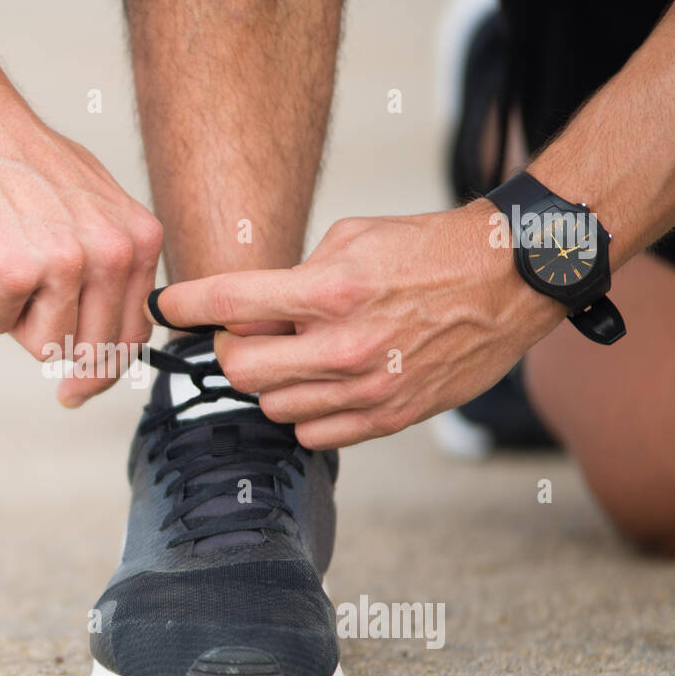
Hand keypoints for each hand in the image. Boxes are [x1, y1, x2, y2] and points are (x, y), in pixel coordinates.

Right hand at [0, 98, 161, 406]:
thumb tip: (112, 348)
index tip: (78, 388)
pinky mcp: (14, 272)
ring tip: (3, 253)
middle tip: (24, 293)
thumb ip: (114, 269)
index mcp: (140, 240)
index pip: (132, 336)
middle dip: (52, 340)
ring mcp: (65, 264)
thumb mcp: (96, 207)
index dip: (103, 369)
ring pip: (42, 344)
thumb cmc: (23, 163)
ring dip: (14, 314)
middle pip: (88, 351)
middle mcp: (113, 254)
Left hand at [147, 203, 566, 447]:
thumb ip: (291, 280)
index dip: (186, 304)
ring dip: (273, 382)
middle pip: (241, 371)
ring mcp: (369, 389)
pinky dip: (307, 412)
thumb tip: (246, 318)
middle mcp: (345, 346)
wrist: (507, 279)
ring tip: (299, 354)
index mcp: (332, 291)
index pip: (231, 303)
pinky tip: (323, 382)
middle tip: (248, 334)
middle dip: (233, 351)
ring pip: (274, 407)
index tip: (167, 306)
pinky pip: (315, 435)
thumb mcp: (350, 239)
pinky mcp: (391, 417)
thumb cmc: (425, 250)